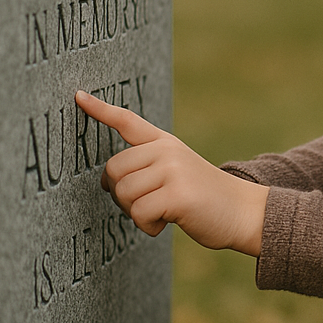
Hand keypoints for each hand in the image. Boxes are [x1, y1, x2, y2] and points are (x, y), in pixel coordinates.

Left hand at [74, 90, 266, 255]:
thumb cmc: (204, 198)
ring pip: (123, 194)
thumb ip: (148, 166)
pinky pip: (138, 213)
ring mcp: (173, 170)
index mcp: (165, 142)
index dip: (100, 110)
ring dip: (135, 214)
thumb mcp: (178, 171)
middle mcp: (167, 150)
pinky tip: (165, 224)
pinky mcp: (177, 194)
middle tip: (145, 205)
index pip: (128, 121)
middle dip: (121, 196)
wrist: (244, 211)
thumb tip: (108, 181)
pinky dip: (147, 227)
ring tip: (160, 214)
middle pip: (113, 171)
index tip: (78, 96)